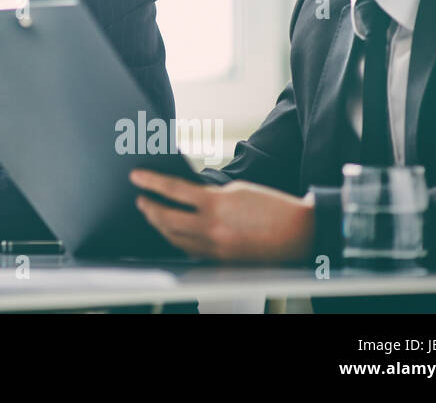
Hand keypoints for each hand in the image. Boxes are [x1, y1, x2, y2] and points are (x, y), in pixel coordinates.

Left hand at [129, 170, 314, 262]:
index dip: (151, 182)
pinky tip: (172, 234)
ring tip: (152, 214)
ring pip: (174, 237)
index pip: (173, 190)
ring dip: (159, 225)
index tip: (136, 176)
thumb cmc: (273, 207)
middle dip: (149, 207)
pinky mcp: (220, 260)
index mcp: (216, 204)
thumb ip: (209, 193)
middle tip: (140, 198)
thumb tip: (187, 195)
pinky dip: (177, 241)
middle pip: (166, 218)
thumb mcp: (237, 190)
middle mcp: (211, 228)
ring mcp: (214, 247)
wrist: (300, 234)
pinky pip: (190, 250)